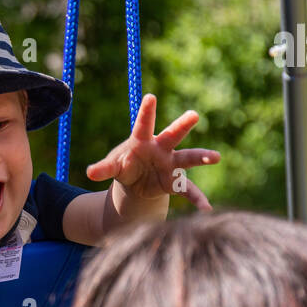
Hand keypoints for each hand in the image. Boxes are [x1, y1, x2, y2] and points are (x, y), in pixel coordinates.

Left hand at [85, 94, 219, 210]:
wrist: (135, 183)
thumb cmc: (124, 166)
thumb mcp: (113, 167)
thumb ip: (103, 168)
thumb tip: (90, 172)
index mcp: (142, 141)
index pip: (144, 124)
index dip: (146, 111)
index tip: (150, 97)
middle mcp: (161, 148)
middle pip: (173, 134)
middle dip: (182, 125)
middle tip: (194, 115)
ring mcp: (171, 164)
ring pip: (188, 158)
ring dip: (201, 157)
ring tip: (215, 157)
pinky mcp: (175, 182)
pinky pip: (188, 190)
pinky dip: (197, 199)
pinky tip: (206, 209)